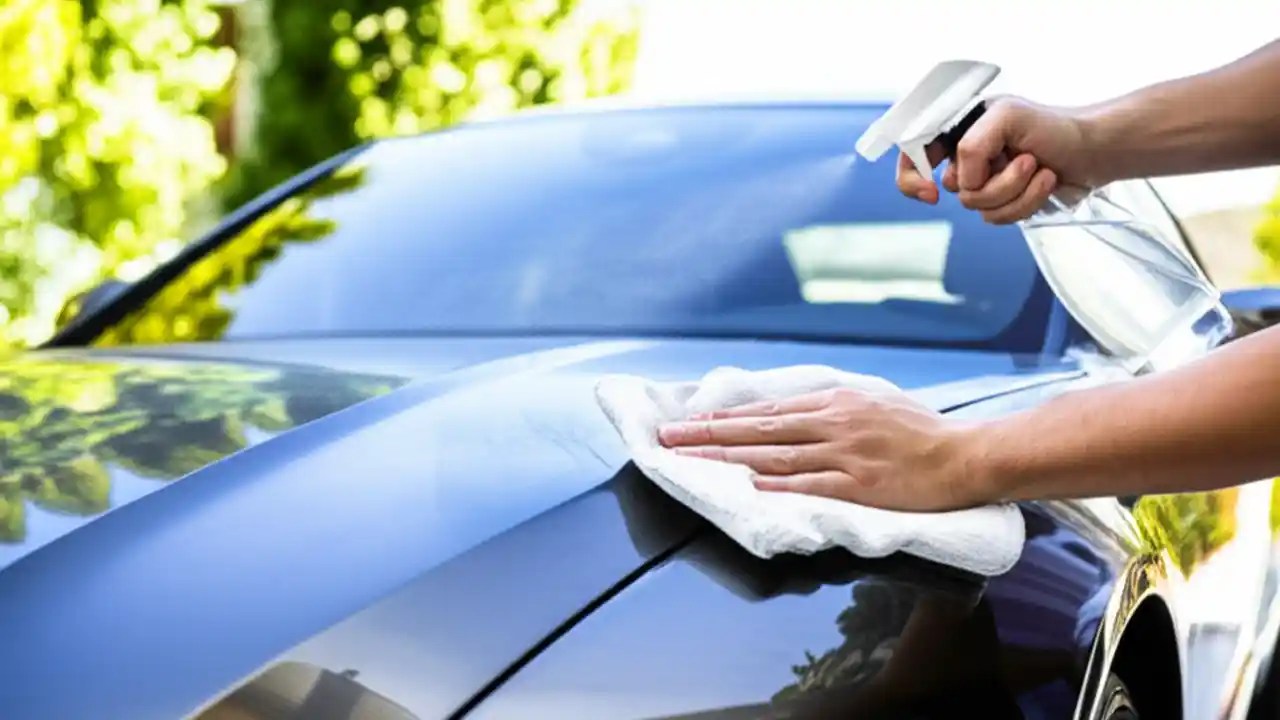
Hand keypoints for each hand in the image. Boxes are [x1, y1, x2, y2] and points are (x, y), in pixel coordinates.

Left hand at [656, 387, 990, 511]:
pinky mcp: (859, 485)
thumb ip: (833, 408)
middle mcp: (833, 423)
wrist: (966, 455)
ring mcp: (844, 455)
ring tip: (689, 461)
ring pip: (772, 456)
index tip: (689, 421)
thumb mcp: (873, 403)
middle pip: (758, 430)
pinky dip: (774, 485)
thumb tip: (795, 414)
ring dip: (725, 458)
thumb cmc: (922, 432)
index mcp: (834, 402)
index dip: (724, 418)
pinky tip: (745, 486)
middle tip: (667, 438)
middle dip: (707, 434)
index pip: (766, 412)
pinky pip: (808, 485)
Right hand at [895, 96, 1096, 223]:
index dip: (912, 178)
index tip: (931, 193)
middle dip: (990, 182)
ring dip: (1014, 192)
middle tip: (1022, 161)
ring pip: (977, 207)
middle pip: (949, 188)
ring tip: (1039, 170)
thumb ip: (971, 146)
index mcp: (961, 129)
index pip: (913, 153)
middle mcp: (968, 156)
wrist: (1093, 152)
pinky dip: (1025, 203)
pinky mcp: (1005, 203)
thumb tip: (966, 182)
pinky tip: (1045, 183)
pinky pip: (997, 218)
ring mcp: (986, 182)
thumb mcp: (1006, 117)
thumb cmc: (1055, 126)